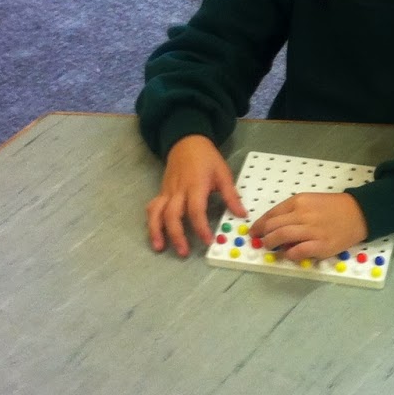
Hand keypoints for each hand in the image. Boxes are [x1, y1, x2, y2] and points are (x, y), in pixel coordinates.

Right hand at [146, 135, 245, 256]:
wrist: (186, 141)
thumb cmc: (206, 158)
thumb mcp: (223, 173)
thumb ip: (231, 195)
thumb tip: (241, 215)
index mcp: (195, 185)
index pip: (195, 210)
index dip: (200, 226)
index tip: (208, 240)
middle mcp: (178, 190)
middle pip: (172, 215)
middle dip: (176, 235)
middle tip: (184, 252)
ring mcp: (167, 192)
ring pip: (156, 212)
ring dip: (156, 230)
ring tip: (159, 247)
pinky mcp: (161, 192)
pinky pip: (153, 207)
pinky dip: (152, 221)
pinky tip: (156, 234)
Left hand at [250, 192, 366, 262]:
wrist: (359, 214)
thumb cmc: (333, 207)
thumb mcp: (310, 201)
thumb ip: (292, 211)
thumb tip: (274, 226)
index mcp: (298, 201)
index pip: (272, 214)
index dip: (259, 225)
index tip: (254, 232)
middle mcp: (303, 215)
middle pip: (273, 226)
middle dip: (263, 236)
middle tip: (262, 241)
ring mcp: (312, 231)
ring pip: (281, 237)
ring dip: (271, 244)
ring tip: (270, 248)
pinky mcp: (321, 245)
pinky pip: (297, 251)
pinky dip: (288, 254)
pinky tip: (287, 254)